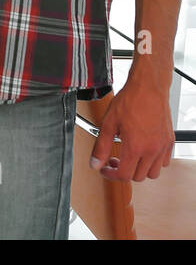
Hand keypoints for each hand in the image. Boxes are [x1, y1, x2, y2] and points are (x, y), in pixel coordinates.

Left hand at [90, 67, 174, 181]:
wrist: (148, 88)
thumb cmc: (130, 101)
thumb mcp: (108, 123)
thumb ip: (101, 147)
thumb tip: (95, 164)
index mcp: (135, 147)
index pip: (124, 175)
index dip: (110, 175)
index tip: (104, 169)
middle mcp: (151, 150)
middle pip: (138, 177)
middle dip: (123, 172)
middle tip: (114, 160)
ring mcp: (162, 147)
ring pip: (153, 173)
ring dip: (139, 169)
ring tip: (129, 156)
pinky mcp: (169, 141)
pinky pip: (163, 162)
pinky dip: (153, 162)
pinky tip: (142, 150)